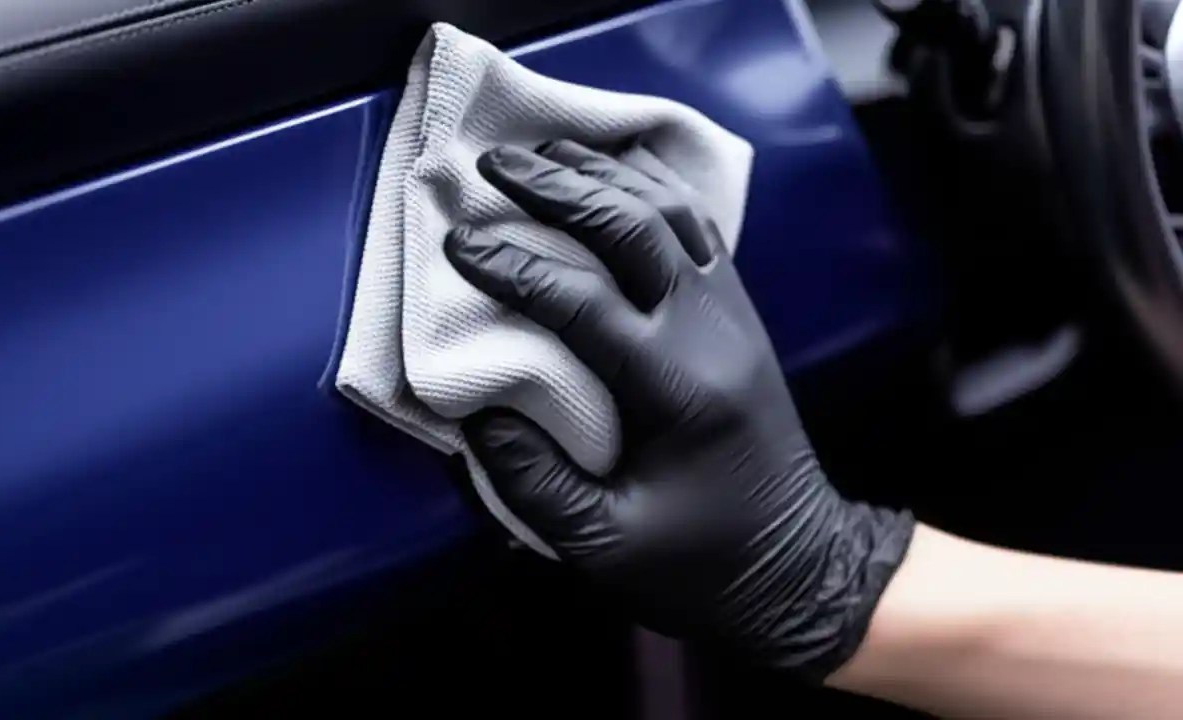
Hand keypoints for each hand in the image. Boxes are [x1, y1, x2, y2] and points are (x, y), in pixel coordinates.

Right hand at [445, 140, 913, 680]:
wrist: (799, 567)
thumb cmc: (699, 566)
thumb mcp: (604, 545)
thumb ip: (533, 480)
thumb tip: (477, 411)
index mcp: (677, 389)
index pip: (583, 302)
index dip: (513, 266)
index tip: (457, 244)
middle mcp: (710, 334)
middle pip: (633, 228)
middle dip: (558, 188)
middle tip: (492, 163)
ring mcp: (733, 316)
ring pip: (671, 212)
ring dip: (604, 173)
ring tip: (544, 149)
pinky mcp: (740, 316)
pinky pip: (699, 227)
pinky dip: (654, 186)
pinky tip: (618, 167)